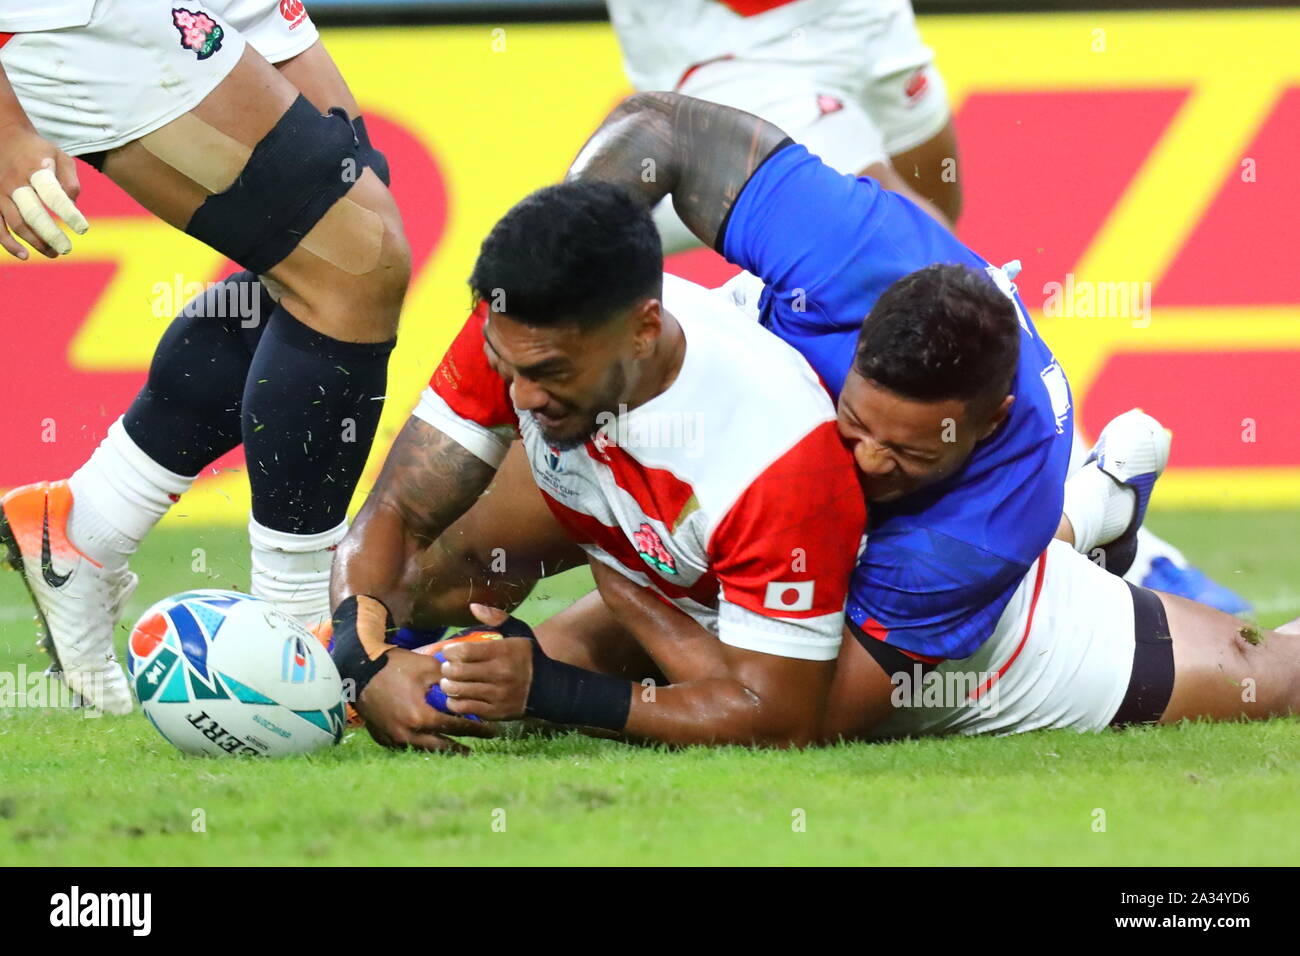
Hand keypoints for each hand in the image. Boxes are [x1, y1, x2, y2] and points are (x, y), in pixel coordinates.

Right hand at [0, 124, 87, 258]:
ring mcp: (1, 193)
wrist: (4, 136)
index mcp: (35, 170)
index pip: (53, 195)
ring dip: (35, 242)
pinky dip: (8, 243)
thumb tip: (73, 204)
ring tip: (55, 253)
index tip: (83, 229)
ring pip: (16, 223)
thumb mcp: (60, 156)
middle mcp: (15, 182)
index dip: (68, 213)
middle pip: (32, 213)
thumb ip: (70, 180)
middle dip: (50, 234)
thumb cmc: (39, 151)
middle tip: (67, 248)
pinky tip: (24, 255)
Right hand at [355, 646, 493, 751]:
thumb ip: (450, 680)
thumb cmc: (395, 665)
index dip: (476, 729)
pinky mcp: (382, 738)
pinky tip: (429, 741)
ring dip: (440, 748)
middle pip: (441, 746)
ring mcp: (393, 738)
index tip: (492, 731)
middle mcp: (407, 734)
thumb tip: (468, 688)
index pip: (455, 727)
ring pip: (423, 749)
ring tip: (456, 749)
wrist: (358, 669)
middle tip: (475, 749)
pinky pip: (406, 746)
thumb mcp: (428, 667)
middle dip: (460, 747)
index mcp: (421, 717)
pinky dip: (420, 744)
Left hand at [435, 603, 535, 719]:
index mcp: (503, 652)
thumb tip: (473, 606)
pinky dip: (455, 702)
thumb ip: (496, 618)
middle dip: (446, 669)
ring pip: (458, 691)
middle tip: (447, 668)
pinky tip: (456, 696)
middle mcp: (500, 673)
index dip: (450, 651)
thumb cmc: (528, 657)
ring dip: (448, 686)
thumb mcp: (518, 632)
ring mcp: (498, 694)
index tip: (449, 652)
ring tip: (449, 682)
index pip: (464, 651)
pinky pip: (465, 708)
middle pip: (458, 672)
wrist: (548, 688)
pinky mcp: (495, 712)